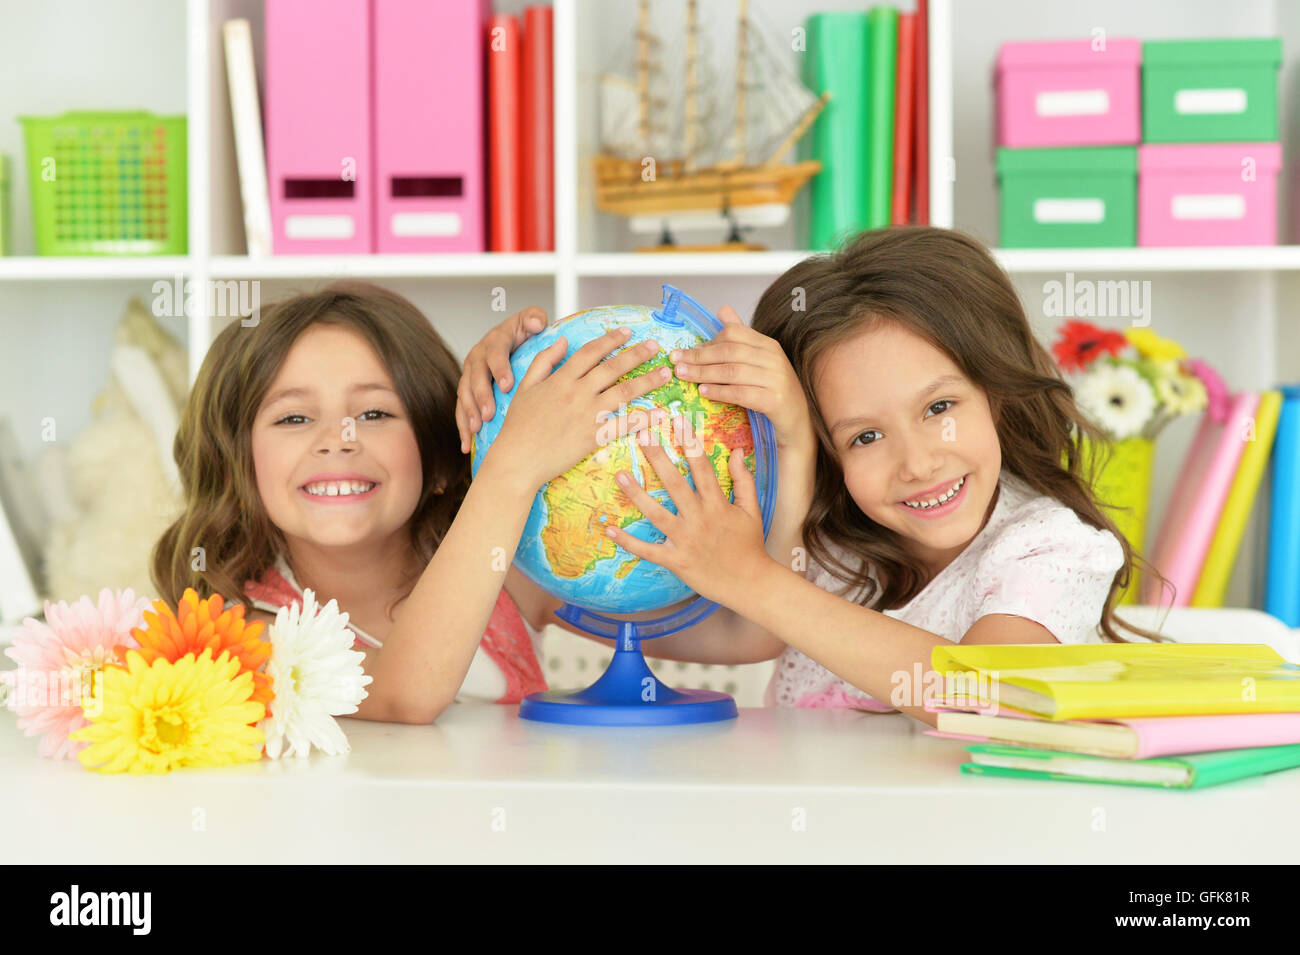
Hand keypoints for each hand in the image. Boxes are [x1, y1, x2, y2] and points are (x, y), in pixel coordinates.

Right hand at [455, 305, 548, 453]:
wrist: (510, 342)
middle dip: (481, 396)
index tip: (507, 385)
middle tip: (489, 414)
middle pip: (475, 377)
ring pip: (465, 394)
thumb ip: (534, 319)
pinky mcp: (466, 391)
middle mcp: (477, 357)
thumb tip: (536, 322)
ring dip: (469, 412)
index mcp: (494, 341)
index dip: (499, 369)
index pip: (494, 353)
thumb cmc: (524, 335)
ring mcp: (469, 375)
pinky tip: (466, 445)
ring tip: (476, 429)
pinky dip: (462, 427)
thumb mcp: (530, 322)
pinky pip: (461, 409)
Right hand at [482, 326, 671, 490]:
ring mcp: (587, 414)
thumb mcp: (524, 387)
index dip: (611, 339)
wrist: (517, 460)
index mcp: (561, 378)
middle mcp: (577, 392)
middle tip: (656, 346)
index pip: (591, 351)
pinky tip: (659, 413)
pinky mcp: (593, 436)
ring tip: (666, 373)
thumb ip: (544, 361)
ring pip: (624, 391)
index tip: (627, 332)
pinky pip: (624, 424)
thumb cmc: (517, 426)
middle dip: (637, 354)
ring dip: (648, 381)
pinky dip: (644, 418)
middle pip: (613, 367)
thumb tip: (562, 341)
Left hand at [603, 416, 772, 606]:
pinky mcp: (676, 561)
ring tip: (619, 474)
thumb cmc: (750, 545)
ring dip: (636, 494)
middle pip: (674, 484)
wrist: (751, 583)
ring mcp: (686, 540)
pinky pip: (648, 549)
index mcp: (718, 504)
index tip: (676, 422)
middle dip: (657, 458)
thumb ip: (743, 479)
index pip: (701, 467)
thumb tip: (736, 451)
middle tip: (641, 436)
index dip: (689, 442)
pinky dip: (627, 541)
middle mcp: (699, 519)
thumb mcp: (752, 509)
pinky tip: (609, 528)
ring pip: (656, 513)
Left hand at [670, 305, 814, 450]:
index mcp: (767, 345)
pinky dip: (720, 391)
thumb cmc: (772, 390)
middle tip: (676, 363)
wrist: (798, 421)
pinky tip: (704, 392)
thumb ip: (741, 337)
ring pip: (733, 371)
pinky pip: (742, 393)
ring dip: (704, 373)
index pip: (734, 333)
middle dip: (699, 357)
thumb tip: (722, 310)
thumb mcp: (758, 360)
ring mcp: (776, 379)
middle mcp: (773, 358)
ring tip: (684, 376)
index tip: (685, 351)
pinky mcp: (775, 400)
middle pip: (730, 351)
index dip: (707, 342)